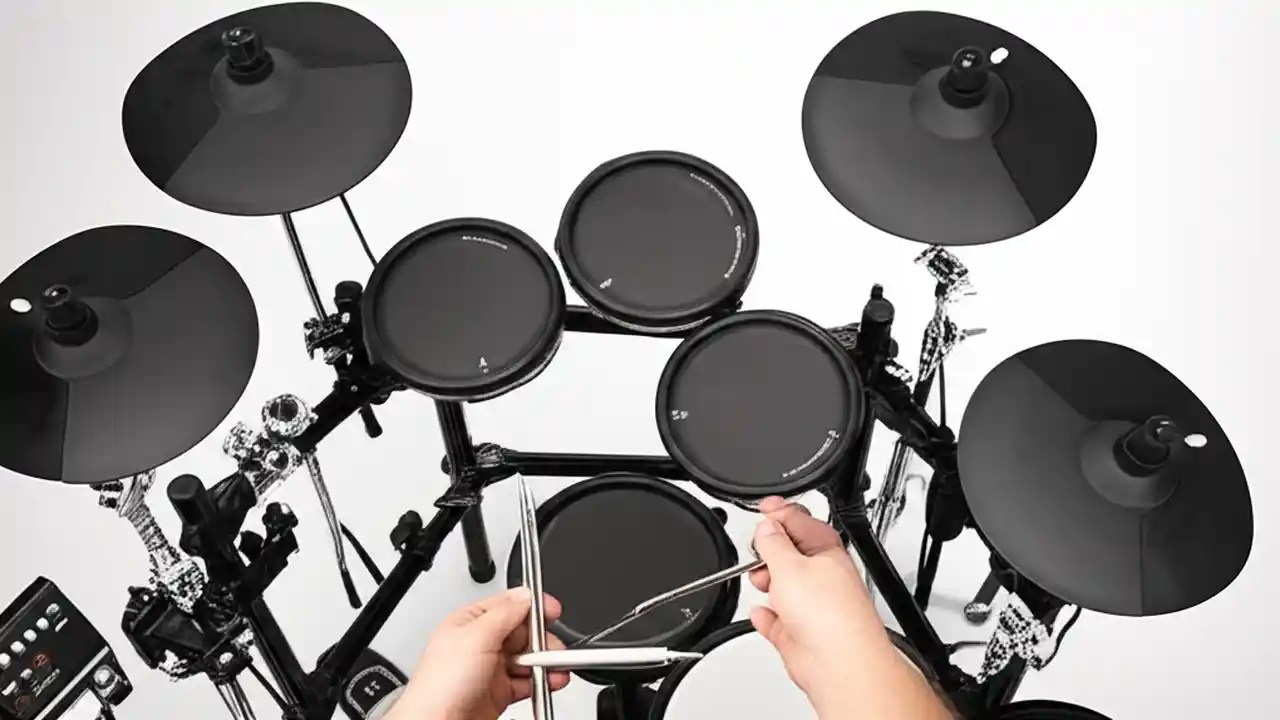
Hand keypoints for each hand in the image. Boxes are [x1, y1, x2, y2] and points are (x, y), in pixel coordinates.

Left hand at [388, 588, 570, 719]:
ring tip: (556, 667)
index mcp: (468, 624)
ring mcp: (488, 670)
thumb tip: (525, 595)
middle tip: (553, 647)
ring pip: (525, 659)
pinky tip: (550, 681)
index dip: (531, 606)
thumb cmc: (439, 687)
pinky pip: (526, 683)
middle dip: (541, 638)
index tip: (553, 611)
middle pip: (521, 633)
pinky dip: (541, 682)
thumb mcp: (475, 638)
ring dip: (544, 662)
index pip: (506, 605)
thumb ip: (503, 614)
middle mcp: (478, 645)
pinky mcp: (497, 694)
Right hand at [748, 498, 953, 719]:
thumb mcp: (790, 566)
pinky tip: (761, 613)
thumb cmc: (831, 616)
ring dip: (766, 582)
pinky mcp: (801, 633)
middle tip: (757, 552)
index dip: (780, 513)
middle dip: (769, 552)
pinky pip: (779, 620)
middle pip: (790, 554)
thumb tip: (767, 527)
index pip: (801, 522)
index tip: (763, 509)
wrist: (839, 664)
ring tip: (759, 581)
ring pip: (784, 587)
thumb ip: (773, 543)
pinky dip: (767, 615)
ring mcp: (813, 606)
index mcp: (827, 552)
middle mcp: (823, 577)